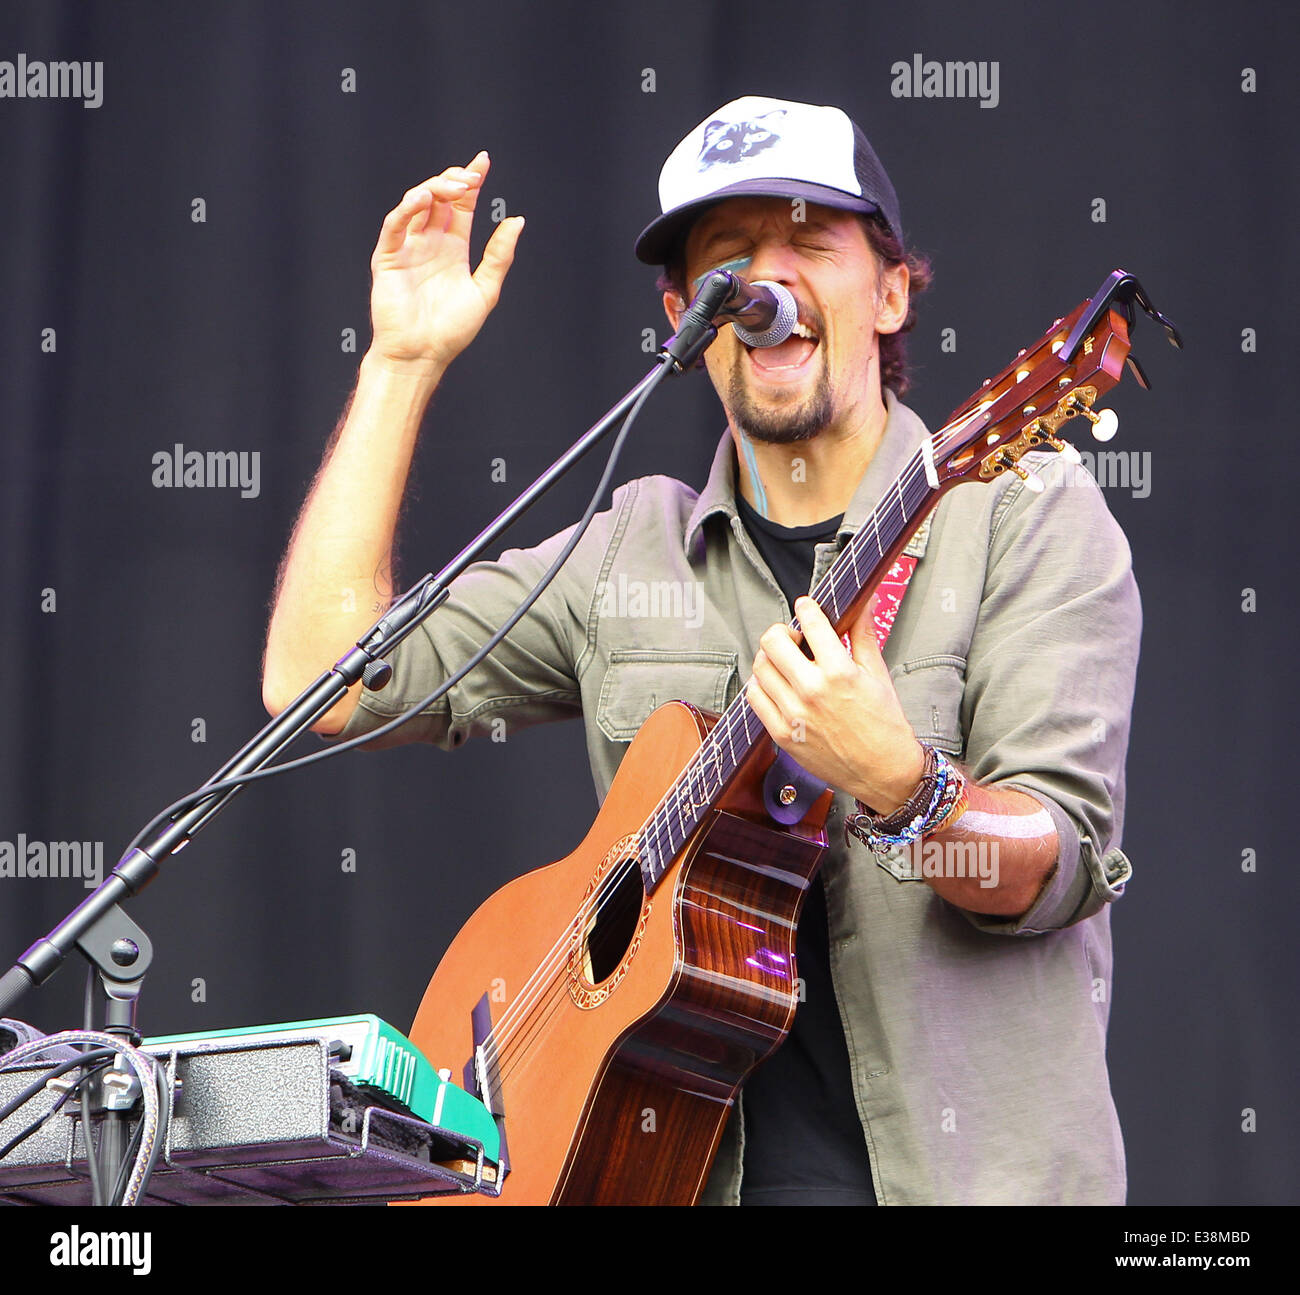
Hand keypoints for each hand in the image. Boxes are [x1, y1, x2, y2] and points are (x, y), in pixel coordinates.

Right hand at [368, 152, 524, 375]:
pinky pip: (394, 225)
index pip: (461, 206)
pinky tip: (424, 198)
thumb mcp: (485, 290)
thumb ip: (499, 256)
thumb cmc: (451, 330)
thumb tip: (517, 220)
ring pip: (417, 204)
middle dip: (454, 182)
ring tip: (454, 186)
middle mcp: (430, 243)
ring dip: (435, 189)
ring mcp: (407, 248)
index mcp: (453, 249)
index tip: (483, 161)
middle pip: (440, 198)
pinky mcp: (387, 257)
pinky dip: (407, 208)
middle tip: (472, 177)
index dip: (471, 183)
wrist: (422, 354)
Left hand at [746, 595, 924, 811]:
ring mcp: (793, 714)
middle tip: (793, 637)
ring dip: (770, 657)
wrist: (883, 771)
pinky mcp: (781, 733)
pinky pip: (755, 697)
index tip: (806, 607)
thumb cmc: (884, 726)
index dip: (806, 608)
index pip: (811, 623)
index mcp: (839, 673)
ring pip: (760, 667)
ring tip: (785, 662)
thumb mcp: (878, 674)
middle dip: (782, 631)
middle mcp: (812, 691)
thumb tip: (864, 604)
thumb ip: (864, 635)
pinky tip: (777, 685)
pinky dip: (761, 685)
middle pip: (773, 641)